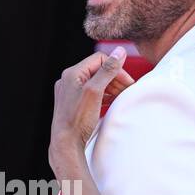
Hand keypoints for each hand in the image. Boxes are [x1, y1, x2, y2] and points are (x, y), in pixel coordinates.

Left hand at [48, 46, 133, 165]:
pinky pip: (91, 93)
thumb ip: (108, 70)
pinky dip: (103, 95)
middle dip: (115, 78)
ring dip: (111, 87)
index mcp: (72, 73)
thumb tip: (120, 51)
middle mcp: (69, 80)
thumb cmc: (78, 119)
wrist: (66, 144)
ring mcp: (70, 92)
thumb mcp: (96, 91)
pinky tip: (112, 102)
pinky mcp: (72, 103)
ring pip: (95, 82)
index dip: (116, 69)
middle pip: (98, 70)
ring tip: (122, 96)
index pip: (100, 60)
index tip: (128, 82)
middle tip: (128, 90)